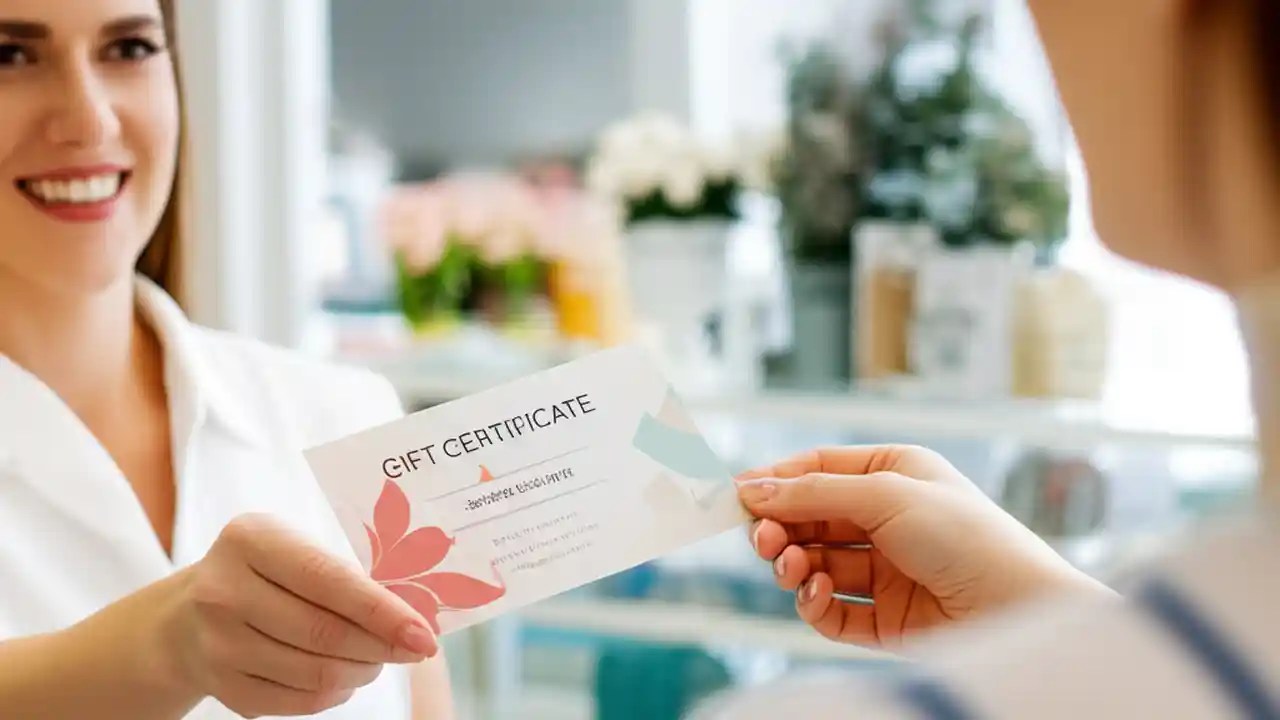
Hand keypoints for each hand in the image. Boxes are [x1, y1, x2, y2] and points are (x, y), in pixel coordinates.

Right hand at [156, 514, 437, 717]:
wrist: (185, 615)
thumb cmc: (264, 572)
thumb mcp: (293, 546)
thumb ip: (345, 571)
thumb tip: (415, 613)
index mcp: (250, 540)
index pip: (330, 581)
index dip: (384, 612)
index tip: (424, 634)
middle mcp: (224, 591)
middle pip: (326, 633)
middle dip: (383, 646)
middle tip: (413, 648)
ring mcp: (218, 644)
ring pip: (316, 673)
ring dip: (364, 670)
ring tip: (379, 658)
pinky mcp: (223, 686)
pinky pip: (300, 701)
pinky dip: (336, 691)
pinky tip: (346, 674)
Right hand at [738, 446, 1110, 648]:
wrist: (1020, 608)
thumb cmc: (968, 536)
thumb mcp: (885, 496)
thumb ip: (813, 494)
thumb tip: (751, 488)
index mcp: (895, 474)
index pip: (818, 469)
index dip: (776, 481)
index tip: (736, 495)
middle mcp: (888, 520)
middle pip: (810, 519)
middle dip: (780, 527)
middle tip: (760, 538)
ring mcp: (887, 571)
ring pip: (814, 564)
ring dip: (792, 565)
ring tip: (789, 567)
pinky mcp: (886, 619)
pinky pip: (831, 610)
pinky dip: (813, 603)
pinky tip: (814, 593)